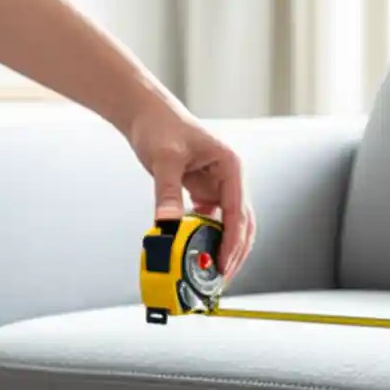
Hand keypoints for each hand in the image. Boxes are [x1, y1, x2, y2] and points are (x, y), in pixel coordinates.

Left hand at [127, 103, 255, 279]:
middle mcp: (230, 178)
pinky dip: (207, 238)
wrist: (146, 114)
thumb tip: (167, 223)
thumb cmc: (160, 126)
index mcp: (230, 166)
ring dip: (224, 247)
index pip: (239, 211)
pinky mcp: (204, 191)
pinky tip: (196, 252)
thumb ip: (167, 192)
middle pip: (242, 223)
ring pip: (229, 225)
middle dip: (234, 251)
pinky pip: (211, 221)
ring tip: (213, 271)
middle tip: (221, 276)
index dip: (233, 241)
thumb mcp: (164, 160)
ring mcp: (218, 185)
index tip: (224, 263)